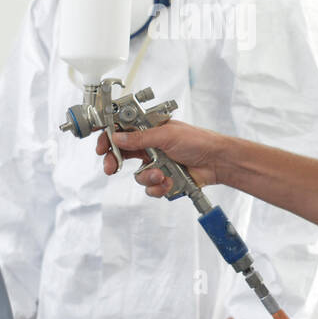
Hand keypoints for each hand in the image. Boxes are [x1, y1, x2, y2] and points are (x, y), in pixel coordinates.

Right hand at [95, 120, 226, 195]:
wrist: (216, 162)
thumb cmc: (198, 141)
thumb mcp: (166, 135)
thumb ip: (140, 138)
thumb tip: (117, 137)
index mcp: (149, 130)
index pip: (122, 131)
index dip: (109, 137)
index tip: (100, 146)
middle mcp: (150, 146)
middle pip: (122, 154)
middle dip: (115, 162)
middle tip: (111, 167)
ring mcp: (156, 163)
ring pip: (137, 175)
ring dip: (147, 176)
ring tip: (160, 174)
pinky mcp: (163, 179)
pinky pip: (150, 188)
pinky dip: (158, 187)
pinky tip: (169, 181)